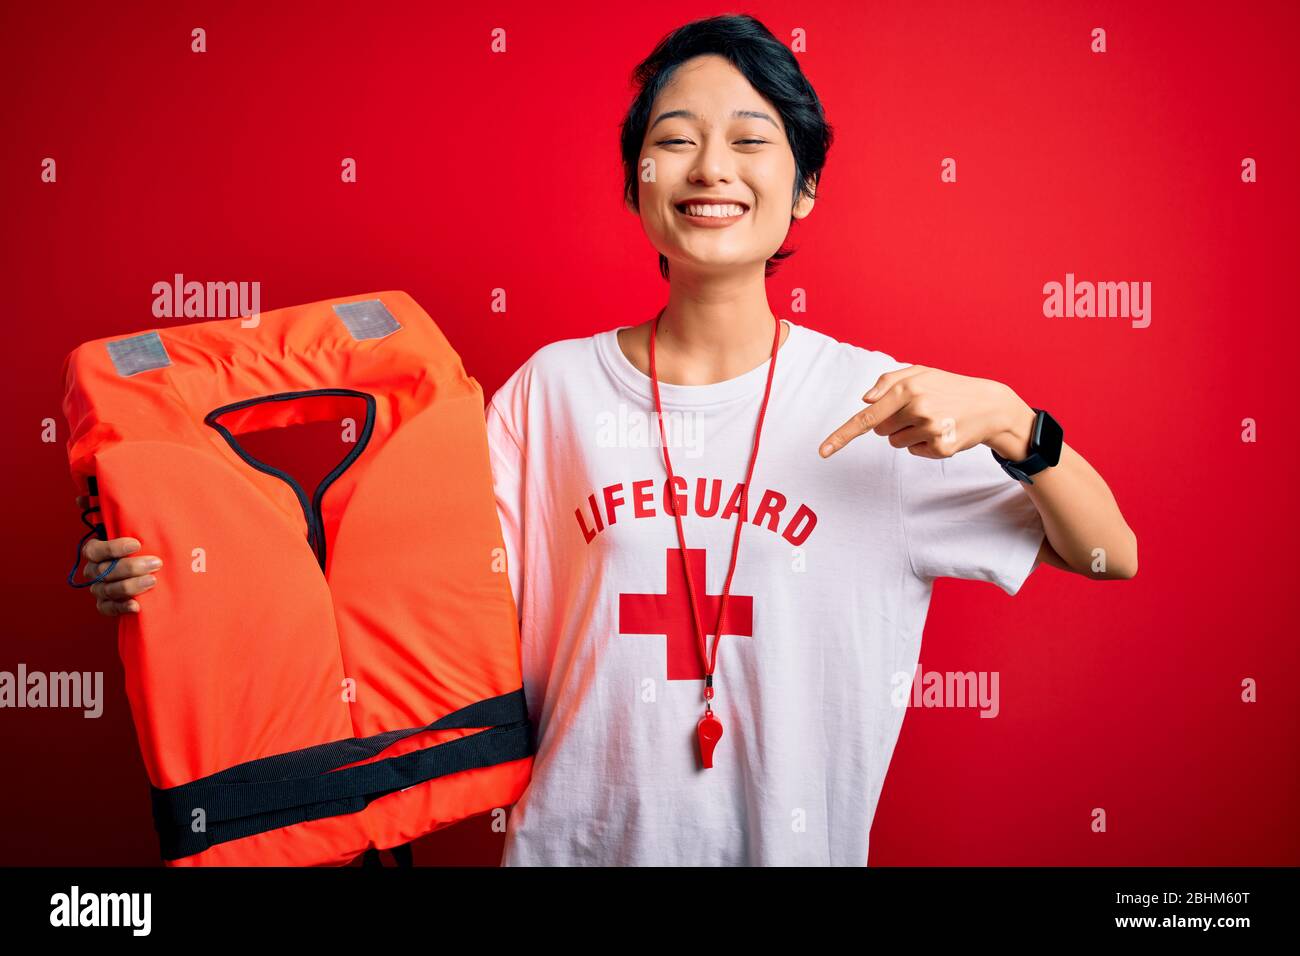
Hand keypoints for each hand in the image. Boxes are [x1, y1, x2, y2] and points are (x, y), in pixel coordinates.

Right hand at [74, 494, 161, 615]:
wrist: (155, 570)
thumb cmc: (144, 545)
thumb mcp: (136, 527)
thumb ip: (118, 513)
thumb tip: (82, 499)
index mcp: (97, 550)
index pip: (95, 550)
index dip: (113, 547)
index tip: (136, 544)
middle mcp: (94, 569)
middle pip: (103, 571)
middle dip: (130, 567)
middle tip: (156, 563)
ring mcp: (99, 588)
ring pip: (107, 590)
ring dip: (130, 586)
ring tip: (152, 581)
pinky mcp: (107, 605)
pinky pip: (107, 609)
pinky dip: (121, 607)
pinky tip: (137, 605)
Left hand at [818, 364, 1035, 460]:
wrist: (989, 405)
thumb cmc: (948, 386)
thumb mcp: (921, 373)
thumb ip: (888, 381)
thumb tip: (864, 400)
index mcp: (907, 388)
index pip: (867, 417)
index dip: (842, 436)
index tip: (822, 452)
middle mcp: (918, 409)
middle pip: (880, 430)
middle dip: (893, 421)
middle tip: (920, 410)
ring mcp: (930, 430)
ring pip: (895, 442)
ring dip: (908, 433)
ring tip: (933, 419)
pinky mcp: (941, 448)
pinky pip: (914, 451)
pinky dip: (924, 444)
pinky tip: (942, 430)